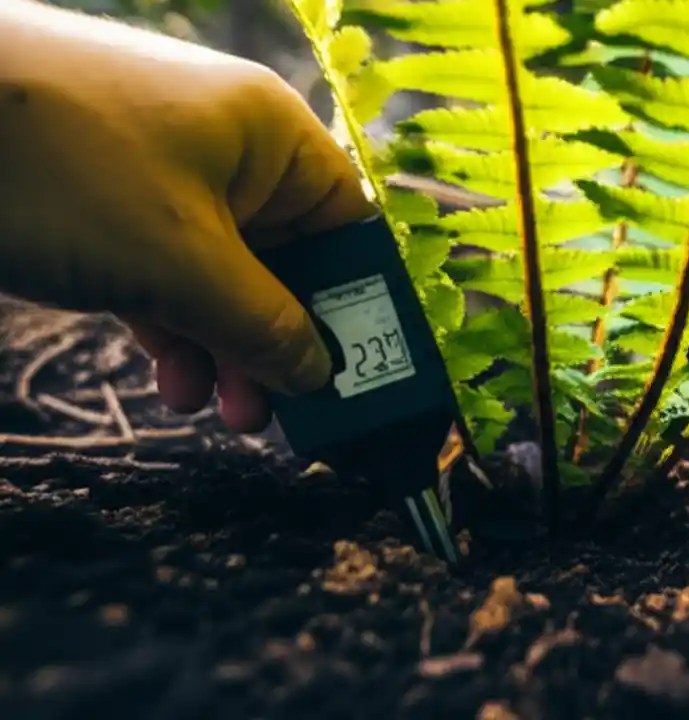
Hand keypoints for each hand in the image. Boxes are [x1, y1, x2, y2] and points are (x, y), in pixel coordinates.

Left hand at [0, 3, 374, 431]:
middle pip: (288, 260)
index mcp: (272, 137)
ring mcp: (164, 170)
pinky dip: (173, 327)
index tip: (357, 375)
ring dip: (225, 348)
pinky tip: (168, 378)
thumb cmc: (58, 166)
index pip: (350, 227)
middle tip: (279, 413)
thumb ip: (263, 325)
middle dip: (282, 343)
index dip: (360, 305)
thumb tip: (320, 372)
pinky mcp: (109, 198)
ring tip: (218, 411)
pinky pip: (167, 271)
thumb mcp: (180, 264)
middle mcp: (229, 147)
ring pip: (224, 275)